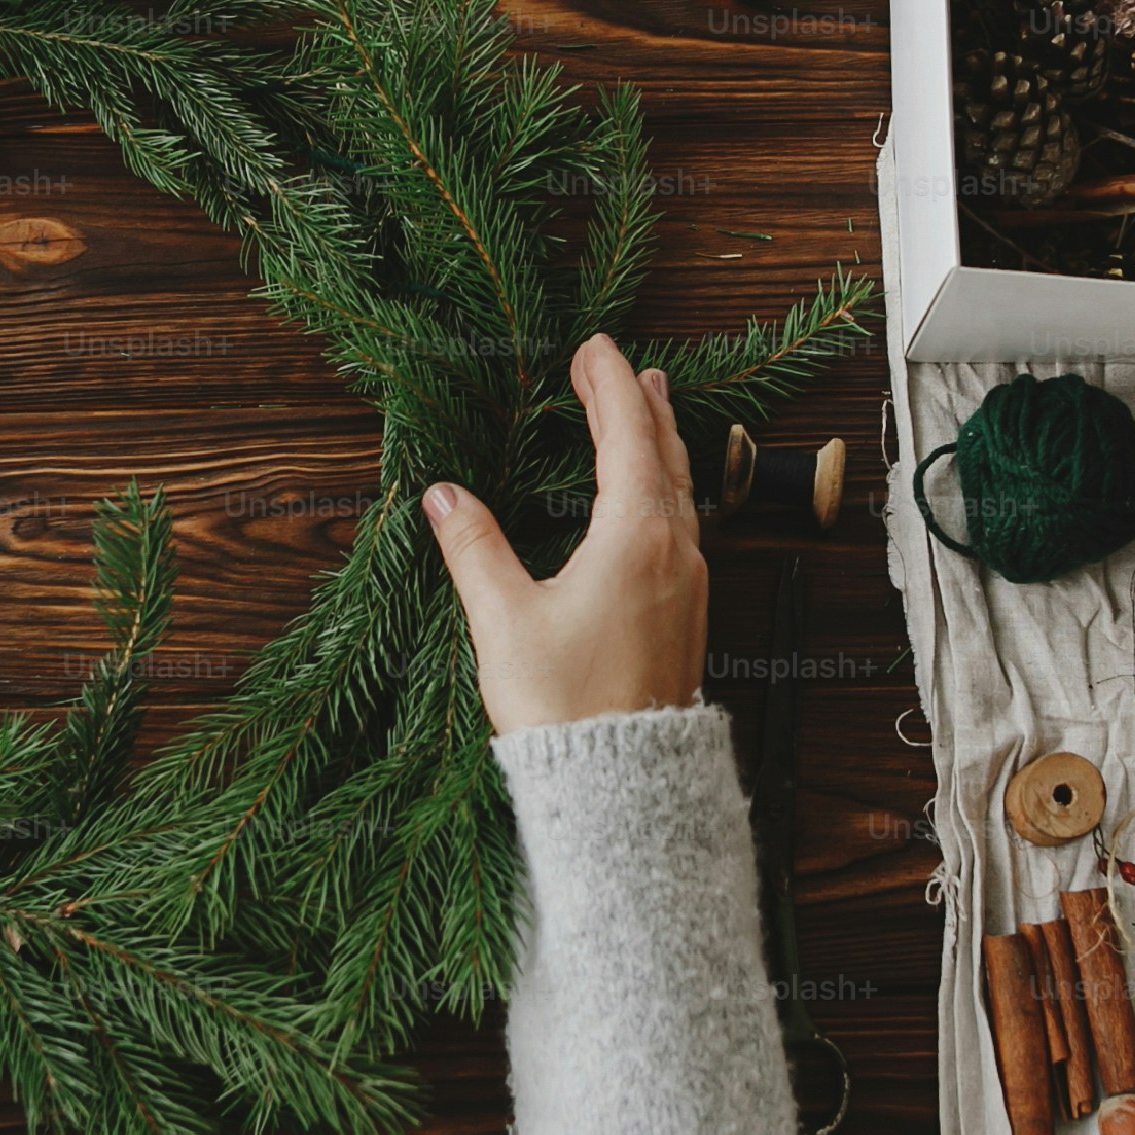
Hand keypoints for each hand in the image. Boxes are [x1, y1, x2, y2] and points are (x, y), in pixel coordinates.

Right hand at [424, 333, 705, 735]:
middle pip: (664, 456)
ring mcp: (691, 586)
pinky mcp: (689, 618)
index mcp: (636, 536)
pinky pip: (684, 529)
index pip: (626, 435)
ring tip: (651, 414)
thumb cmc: (563, 706)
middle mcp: (676, 552)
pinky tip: (654, 505)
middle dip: (643, 405)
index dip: (608, 385)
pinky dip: (666, 491)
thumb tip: (444, 495)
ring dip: (661, 446)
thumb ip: (474, 548)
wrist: (624, 788)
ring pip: (681, 493)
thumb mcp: (504, 620)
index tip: (594, 346)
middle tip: (626, 366)